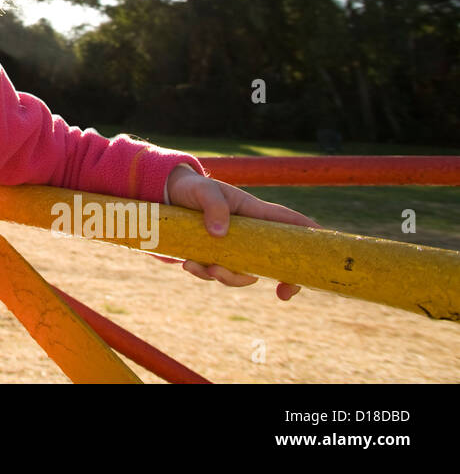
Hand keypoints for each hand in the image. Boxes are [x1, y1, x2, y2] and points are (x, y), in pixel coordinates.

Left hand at [159, 166, 321, 300]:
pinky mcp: (211, 254)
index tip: (318, 266)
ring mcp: (231, 246)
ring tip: (204, 267)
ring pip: (242, 273)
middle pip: (274, 261)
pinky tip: (187, 264)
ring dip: (228, 278)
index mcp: (256, 213)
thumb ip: (214, 206)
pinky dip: (203, 273)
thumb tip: (221, 235)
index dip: (311, 244)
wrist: (163, 194)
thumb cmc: (191, 187)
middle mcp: (248, 233)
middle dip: (280, 279)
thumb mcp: (203, 190)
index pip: (292, 225)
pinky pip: (215, 273)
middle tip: (283, 293)